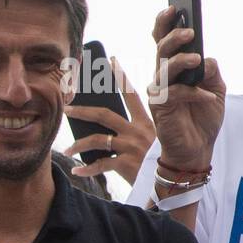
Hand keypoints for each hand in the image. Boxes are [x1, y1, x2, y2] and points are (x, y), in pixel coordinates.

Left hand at [63, 56, 154, 184]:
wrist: (175, 181)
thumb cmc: (160, 161)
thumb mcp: (152, 140)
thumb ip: (134, 131)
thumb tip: (108, 125)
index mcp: (146, 122)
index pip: (132, 95)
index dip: (121, 77)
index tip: (111, 61)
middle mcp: (136, 131)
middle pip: (104, 115)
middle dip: (82, 111)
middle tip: (66, 108)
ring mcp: (130, 147)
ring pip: (96, 140)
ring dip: (78, 145)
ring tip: (68, 149)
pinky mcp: (125, 163)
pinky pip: (100, 165)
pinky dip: (86, 169)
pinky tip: (76, 171)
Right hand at [146, 6, 226, 172]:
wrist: (196, 149)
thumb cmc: (202, 118)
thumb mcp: (215, 89)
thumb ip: (210, 72)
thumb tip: (204, 58)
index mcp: (174, 70)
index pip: (164, 42)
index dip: (164, 24)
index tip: (173, 7)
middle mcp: (163, 78)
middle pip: (160, 49)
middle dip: (172, 36)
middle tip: (189, 31)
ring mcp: (160, 92)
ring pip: (163, 68)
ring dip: (179, 61)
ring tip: (196, 59)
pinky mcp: (160, 107)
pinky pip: (174, 92)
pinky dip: (193, 93)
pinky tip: (207, 96)